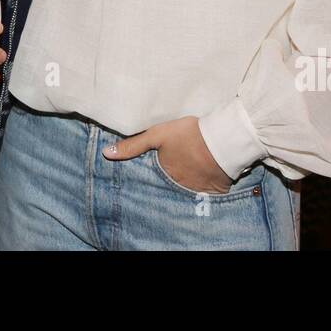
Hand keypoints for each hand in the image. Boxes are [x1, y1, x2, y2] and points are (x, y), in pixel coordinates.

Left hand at [102, 116, 232, 193]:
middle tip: (167, 179)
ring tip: (183, 181)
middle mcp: (179, 188)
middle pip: (169, 188)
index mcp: (165, 175)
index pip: (152, 182)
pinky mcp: (216, 191)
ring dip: (184, 187)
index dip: (149, 180)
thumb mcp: (158, 135)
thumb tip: (107, 153)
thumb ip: (133, 145)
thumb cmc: (190, 135)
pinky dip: (203, 191)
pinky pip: (206, 196)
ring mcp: (198, 191)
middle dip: (165, 186)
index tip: (144, 180)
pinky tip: (202, 183)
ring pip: (187, 192)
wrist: (224, 140)